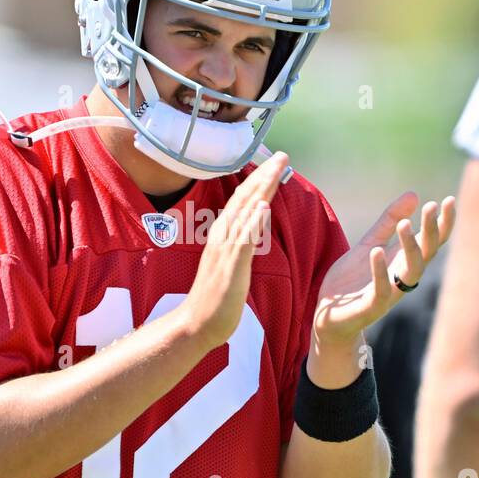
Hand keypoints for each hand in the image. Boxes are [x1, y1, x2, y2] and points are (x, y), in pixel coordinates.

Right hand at [177, 152, 287, 349]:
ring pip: (245, 212)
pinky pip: (243, 240)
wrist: (197, 322)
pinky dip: (253, 221)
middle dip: (264, 175)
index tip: (275, 162)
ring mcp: (225, 249)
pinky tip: (264, 205)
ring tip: (276, 168)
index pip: (244, 199)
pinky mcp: (231, 266)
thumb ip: (242, 241)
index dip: (259, 179)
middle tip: (281, 155)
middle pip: (245, 198)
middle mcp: (223, 235)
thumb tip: (255, 222)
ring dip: (261, 189)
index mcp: (224, 233)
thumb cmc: (215, 295)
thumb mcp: (232, 262)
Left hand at [313, 192, 454, 348]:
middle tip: (432, 206)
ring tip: (405, 224)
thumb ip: (388, 222)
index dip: (442, 224)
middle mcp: (402, 278)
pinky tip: (377, 252)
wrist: (328, 316)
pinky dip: (380, 272)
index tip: (449, 200)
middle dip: (432, 231)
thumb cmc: (352, 281)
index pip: (431, 242)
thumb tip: (414, 194)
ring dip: (411, 247)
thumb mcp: (369, 244)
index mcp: (403, 263)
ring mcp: (389, 294)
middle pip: (427, 254)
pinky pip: (381, 291)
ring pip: (411, 272)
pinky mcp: (370, 307)